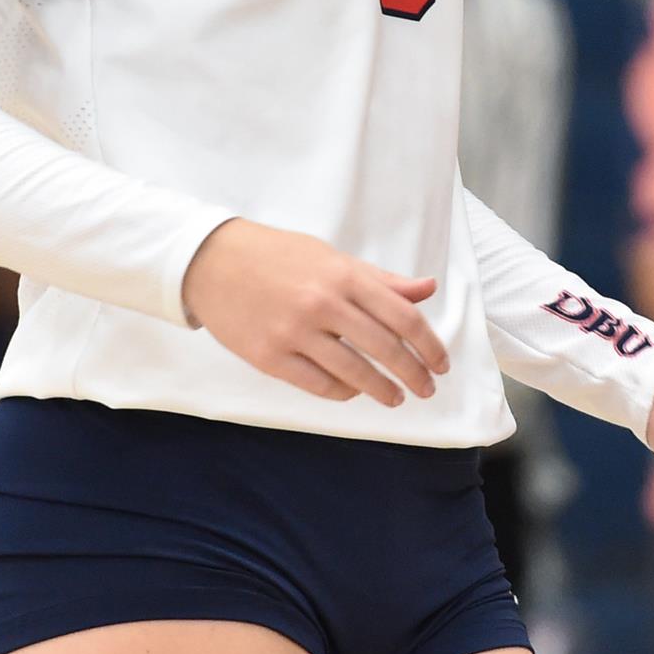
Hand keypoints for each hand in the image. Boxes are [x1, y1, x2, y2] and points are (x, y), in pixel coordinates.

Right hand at [179, 219, 449, 405]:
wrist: (213, 261)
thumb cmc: (279, 256)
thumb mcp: (333, 258)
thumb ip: (381, 280)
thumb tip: (428, 289)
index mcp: (345, 276)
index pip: (403, 316)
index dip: (429, 345)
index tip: (441, 363)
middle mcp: (323, 304)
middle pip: (385, 348)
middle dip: (413, 373)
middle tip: (427, 388)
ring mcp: (295, 333)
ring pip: (353, 373)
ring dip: (382, 390)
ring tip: (396, 398)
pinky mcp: (270, 357)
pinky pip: (318, 384)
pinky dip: (342, 392)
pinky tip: (353, 392)